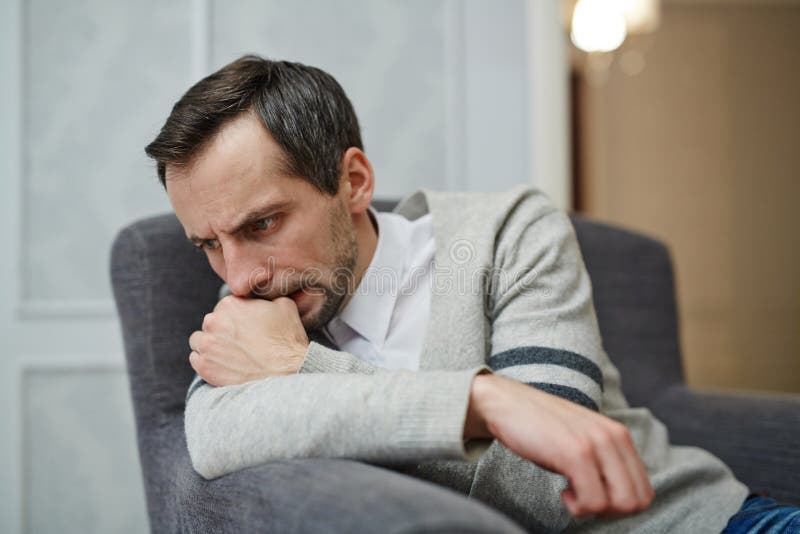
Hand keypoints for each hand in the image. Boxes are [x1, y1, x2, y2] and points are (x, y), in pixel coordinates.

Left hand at [188, 295, 308, 385]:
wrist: (286, 372)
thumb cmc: (287, 339)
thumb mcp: (285, 306)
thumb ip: (268, 298)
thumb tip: (266, 300)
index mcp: (230, 304)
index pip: (225, 307)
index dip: (236, 318)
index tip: (245, 328)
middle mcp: (214, 321)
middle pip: (211, 323)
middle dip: (222, 331)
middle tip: (239, 342)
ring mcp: (207, 345)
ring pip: (199, 340)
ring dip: (210, 345)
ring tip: (228, 354)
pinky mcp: (204, 366)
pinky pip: (196, 359)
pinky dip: (207, 361)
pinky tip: (223, 365)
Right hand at [465, 375, 653, 517]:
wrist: (506, 403)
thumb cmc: (541, 426)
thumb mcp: (584, 439)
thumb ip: (605, 459)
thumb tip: (619, 498)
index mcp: (619, 434)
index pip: (644, 490)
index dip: (620, 505)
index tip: (594, 498)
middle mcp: (613, 437)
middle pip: (638, 501)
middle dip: (611, 512)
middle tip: (583, 500)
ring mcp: (595, 445)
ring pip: (621, 504)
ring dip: (594, 510)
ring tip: (571, 495)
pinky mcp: (575, 454)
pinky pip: (593, 501)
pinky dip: (577, 507)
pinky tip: (562, 492)